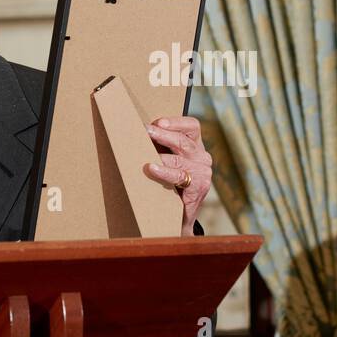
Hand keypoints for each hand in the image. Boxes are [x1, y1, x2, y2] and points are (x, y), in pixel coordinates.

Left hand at [144, 116, 212, 235]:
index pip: (192, 126)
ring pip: (180, 158)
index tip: (158, 121)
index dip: (176, 122)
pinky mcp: (199, 188)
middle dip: (162, 134)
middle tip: (145, 131)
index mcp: (196, 146)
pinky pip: (179, 176)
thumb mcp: (168, 161)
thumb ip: (159, 147)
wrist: (179, 215)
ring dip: (160, 152)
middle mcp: (202, 157)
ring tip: (143, 149)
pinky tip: (151, 168)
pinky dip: (164, 172)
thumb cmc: (169, 184)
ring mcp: (203, 173)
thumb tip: (133, 133)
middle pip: (183, 141)